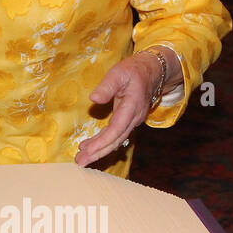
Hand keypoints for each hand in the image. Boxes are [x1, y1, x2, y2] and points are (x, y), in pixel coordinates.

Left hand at [74, 52, 162, 166]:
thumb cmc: (134, 71)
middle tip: (80, 162)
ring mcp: (132, 121)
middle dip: (98, 152)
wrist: (152, 72)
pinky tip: (90, 147)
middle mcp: (134, 118)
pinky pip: (115, 135)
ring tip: (82, 158)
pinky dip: (103, 142)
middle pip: (116, 140)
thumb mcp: (119, 73)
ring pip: (116, 140)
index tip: (87, 150)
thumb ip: (107, 86)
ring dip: (99, 150)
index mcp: (132, 107)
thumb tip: (93, 99)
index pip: (116, 129)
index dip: (102, 142)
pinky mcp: (128, 121)